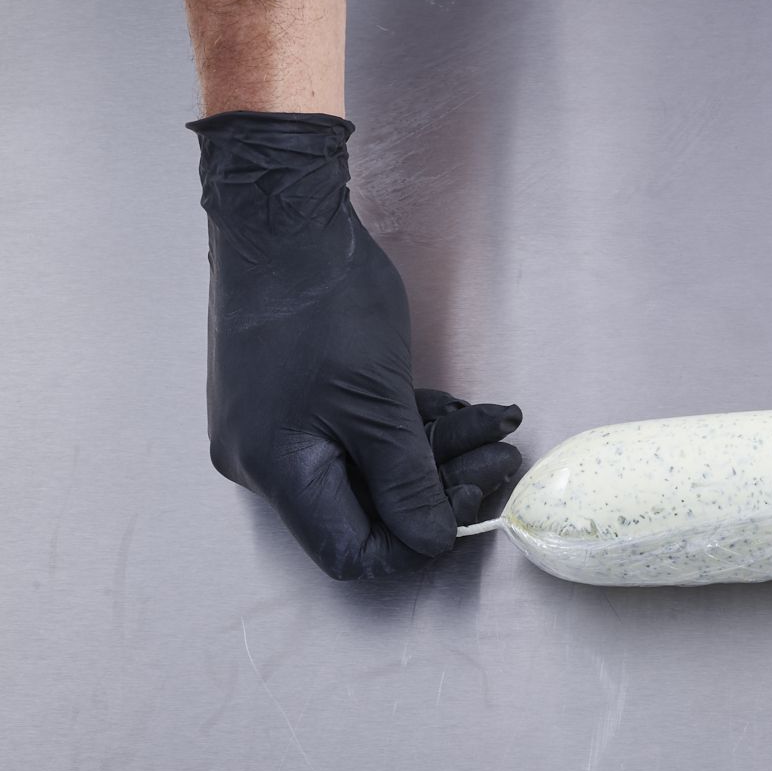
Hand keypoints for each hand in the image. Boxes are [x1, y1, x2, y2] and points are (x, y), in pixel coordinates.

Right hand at [193, 110, 522, 577]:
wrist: (282, 219)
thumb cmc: (325, 307)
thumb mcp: (378, 403)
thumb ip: (406, 481)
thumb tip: (431, 543)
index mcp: (278, 471)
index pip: (349, 551)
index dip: (413, 542)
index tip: (469, 510)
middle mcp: (270, 460)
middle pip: (368, 507)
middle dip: (442, 485)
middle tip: (500, 456)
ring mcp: (283, 425)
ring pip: (374, 465)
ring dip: (441, 448)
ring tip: (498, 421)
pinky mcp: (301, 394)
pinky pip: (363, 431)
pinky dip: (414, 423)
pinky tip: (466, 405)